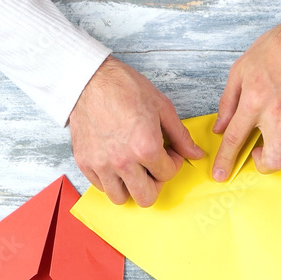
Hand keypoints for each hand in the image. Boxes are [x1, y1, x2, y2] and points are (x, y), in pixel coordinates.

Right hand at [69, 56, 204, 206]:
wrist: (89, 80)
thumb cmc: (125, 88)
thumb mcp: (161, 107)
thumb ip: (180, 136)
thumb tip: (195, 153)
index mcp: (145, 147)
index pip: (167, 174)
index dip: (173, 163)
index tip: (169, 152)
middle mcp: (123, 162)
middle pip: (146, 198)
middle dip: (155, 184)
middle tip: (154, 168)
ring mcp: (101, 165)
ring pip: (121, 198)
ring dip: (131, 187)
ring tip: (134, 168)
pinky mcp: (85, 163)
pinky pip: (101, 187)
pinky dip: (111, 181)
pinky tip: (116, 163)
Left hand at [212, 22, 280, 180]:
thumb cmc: (275, 51)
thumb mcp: (240, 71)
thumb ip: (228, 102)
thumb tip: (220, 128)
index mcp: (254, 102)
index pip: (234, 140)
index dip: (224, 161)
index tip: (220, 175)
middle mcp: (279, 114)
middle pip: (273, 162)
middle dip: (264, 165)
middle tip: (261, 153)